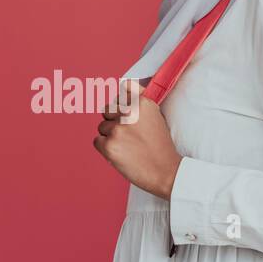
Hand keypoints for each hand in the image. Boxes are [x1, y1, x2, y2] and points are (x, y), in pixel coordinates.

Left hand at [93, 80, 182, 199]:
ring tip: (128, 147)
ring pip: (102, 127)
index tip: (127, 111)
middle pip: (107, 109)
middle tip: (129, 135)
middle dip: (113, 121)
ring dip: (111, 137)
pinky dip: (105, 148)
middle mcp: (129, 113)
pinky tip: (121, 153)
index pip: (124, 89)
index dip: (124, 102)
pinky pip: (97, 141)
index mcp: (143, 103)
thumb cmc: (160, 147)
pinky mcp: (109, 145)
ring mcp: (118, 129)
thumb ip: (140, 105)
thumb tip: (124, 91)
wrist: (165, 171)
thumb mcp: (156, 117)